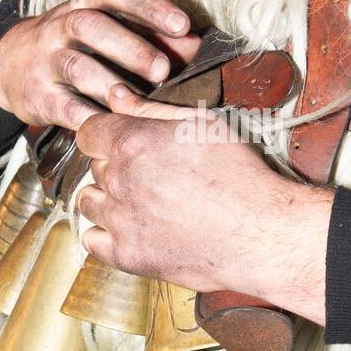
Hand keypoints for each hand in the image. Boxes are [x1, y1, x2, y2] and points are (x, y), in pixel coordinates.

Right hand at [0, 0, 201, 127]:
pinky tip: (115, 126)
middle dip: (131, 47)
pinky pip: (63, 106)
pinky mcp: (38, 95)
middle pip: (93, 26)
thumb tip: (195, 44)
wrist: (7, 66)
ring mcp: (46, 60)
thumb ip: (150, 36)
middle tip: (163, 71)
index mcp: (86, 5)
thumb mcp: (107, 33)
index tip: (182, 25)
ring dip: (111, 84)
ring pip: (77, 67)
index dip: (150, 6)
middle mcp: (62, 26)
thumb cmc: (76, 47)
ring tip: (138, 101)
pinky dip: (89, 118)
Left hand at [75, 84, 334, 322]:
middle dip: (116, 165)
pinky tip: (130, 228)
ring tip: (141, 201)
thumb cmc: (241, 176)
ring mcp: (119, 221)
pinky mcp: (126, 255)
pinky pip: (91, 240)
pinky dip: (104, 234)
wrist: (261, 234)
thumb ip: (152, 109)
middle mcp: (118, 180)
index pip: (89, 131)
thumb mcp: (203, 125)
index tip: (125, 142)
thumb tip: (116, 95)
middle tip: (151, 173)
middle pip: (94, 166)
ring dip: (108, 198)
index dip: (107, 134)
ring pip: (89, 201)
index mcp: (133, 142)